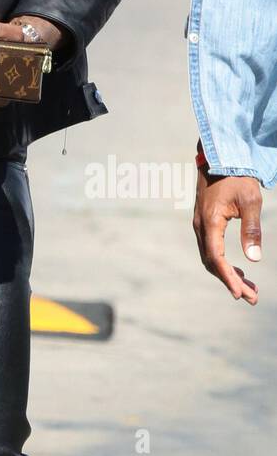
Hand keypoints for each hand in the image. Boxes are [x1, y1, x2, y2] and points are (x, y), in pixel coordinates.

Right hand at [192, 169, 261, 304]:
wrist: (220, 157)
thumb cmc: (237, 177)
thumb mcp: (250, 201)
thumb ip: (251, 229)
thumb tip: (254, 258)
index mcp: (210, 221)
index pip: (216, 257)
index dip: (227, 277)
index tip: (239, 294)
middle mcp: (200, 226)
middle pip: (212, 262)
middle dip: (231, 281)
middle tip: (252, 298)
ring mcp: (200, 224)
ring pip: (210, 257)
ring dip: (228, 274)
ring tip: (249, 289)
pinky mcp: (205, 223)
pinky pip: (211, 249)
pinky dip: (223, 263)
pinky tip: (239, 270)